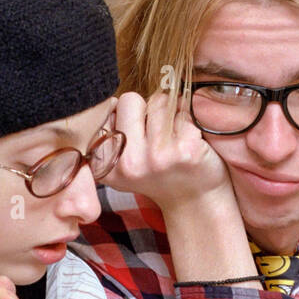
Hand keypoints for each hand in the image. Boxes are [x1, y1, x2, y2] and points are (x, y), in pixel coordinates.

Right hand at [104, 91, 234, 212]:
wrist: (194, 199)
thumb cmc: (158, 171)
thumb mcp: (122, 156)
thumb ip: (111, 129)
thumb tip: (114, 101)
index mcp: (105, 163)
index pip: (107, 109)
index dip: (125, 116)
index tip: (136, 136)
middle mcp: (127, 162)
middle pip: (130, 100)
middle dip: (145, 110)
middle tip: (155, 135)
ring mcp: (156, 156)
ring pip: (159, 102)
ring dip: (169, 113)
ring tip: (173, 138)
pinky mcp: (185, 149)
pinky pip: (183, 110)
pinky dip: (189, 119)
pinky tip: (189, 140)